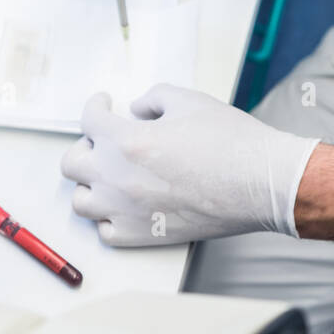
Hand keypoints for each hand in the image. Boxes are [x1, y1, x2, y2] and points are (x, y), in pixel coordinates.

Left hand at [61, 84, 320, 245]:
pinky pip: (105, 232)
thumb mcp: (188, 100)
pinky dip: (108, 218)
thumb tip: (138, 109)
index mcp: (125, 140)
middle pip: (72, 164)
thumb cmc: (231, 141)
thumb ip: (154, 98)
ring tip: (109, 176)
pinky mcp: (144, 236)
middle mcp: (117, 178)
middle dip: (86, 146)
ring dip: (91, 184)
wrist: (261, 182)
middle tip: (105, 141)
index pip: (88, 119)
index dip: (96, 105)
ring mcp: (126, 211)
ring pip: (81, 202)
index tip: (105, 103)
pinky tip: (123, 205)